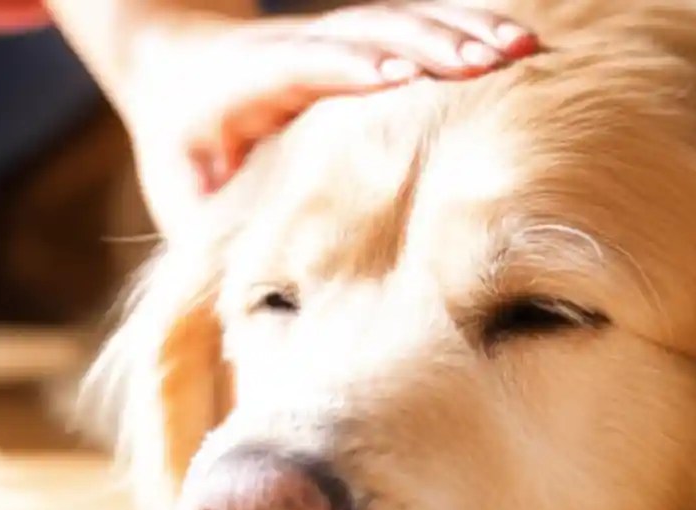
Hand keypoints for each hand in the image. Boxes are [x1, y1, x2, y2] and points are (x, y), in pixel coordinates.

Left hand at [131, 2, 539, 195]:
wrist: (172, 67)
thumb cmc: (180, 148)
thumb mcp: (180, 193)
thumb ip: (215, 231)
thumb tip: (248, 295)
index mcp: (241, 80)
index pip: (302, 63)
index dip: (349, 67)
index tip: (400, 77)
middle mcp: (290, 46)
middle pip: (365, 30)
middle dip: (429, 44)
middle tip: (491, 62)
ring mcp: (327, 35)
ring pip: (398, 20)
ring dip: (460, 30)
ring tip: (523, 50)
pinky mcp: (354, 38)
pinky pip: (414, 25)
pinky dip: (464, 29)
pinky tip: (515, 44)